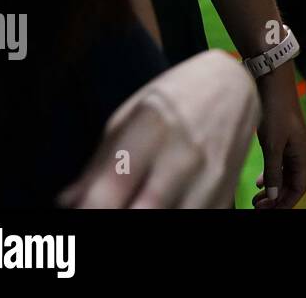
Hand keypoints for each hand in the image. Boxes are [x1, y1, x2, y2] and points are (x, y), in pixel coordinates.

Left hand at [57, 51, 259, 207]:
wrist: (237, 85)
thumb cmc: (175, 97)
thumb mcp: (131, 115)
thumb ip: (100, 162)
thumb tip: (68, 202)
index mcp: (153, 125)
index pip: (112, 186)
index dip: (89, 209)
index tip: (75, 211)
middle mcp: (185, 153)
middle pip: (143, 211)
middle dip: (116, 217)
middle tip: (100, 212)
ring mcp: (211, 176)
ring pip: (171, 220)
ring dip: (142, 219)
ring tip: (130, 206)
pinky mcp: (226, 192)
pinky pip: (196, 220)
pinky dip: (170, 219)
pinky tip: (158, 208)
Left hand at [251, 68, 305, 208]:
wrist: (272, 82)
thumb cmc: (274, 112)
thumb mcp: (272, 145)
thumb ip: (274, 171)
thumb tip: (274, 196)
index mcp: (302, 154)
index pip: (299, 187)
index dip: (285, 202)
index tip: (268, 212)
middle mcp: (300, 151)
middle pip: (293, 182)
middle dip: (278, 197)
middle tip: (258, 207)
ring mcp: (291, 144)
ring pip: (285, 174)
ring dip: (273, 188)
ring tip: (257, 198)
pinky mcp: (282, 138)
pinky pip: (280, 164)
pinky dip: (271, 175)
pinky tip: (260, 179)